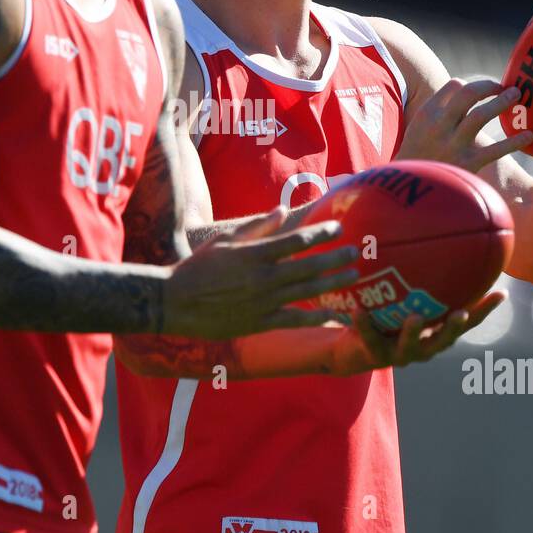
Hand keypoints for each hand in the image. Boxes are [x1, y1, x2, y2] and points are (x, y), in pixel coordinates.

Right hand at [161, 206, 360, 338]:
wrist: (175, 302)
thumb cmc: (199, 267)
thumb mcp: (225, 240)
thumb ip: (257, 226)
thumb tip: (283, 210)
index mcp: (255, 254)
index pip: (297, 241)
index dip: (321, 234)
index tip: (339, 227)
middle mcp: (264, 277)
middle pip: (309, 265)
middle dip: (335, 258)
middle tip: (357, 252)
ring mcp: (264, 301)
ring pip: (307, 291)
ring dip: (333, 283)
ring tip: (353, 276)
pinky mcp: (260, 322)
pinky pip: (295, 319)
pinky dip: (316, 317)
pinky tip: (333, 315)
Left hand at [327, 290, 505, 374]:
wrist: (353, 349)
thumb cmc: (384, 316)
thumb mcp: (401, 297)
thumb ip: (416, 276)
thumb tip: (429, 237)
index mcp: (434, 332)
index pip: (465, 322)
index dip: (484, 310)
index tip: (501, 292)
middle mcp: (422, 346)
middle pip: (444, 340)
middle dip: (454, 328)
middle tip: (460, 314)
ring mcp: (398, 353)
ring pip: (410, 346)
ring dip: (413, 333)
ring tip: (414, 318)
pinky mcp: (372, 353)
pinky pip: (368, 337)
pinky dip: (365, 324)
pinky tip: (359, 309)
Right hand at [395, 78, 532, 170]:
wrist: (411, 191)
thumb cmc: (418, 158)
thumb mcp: (418, 129)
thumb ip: (440, 113)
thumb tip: (467, 95)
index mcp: (427, 114)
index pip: (455, 85)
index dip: (473, 85)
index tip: (484, 91)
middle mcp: (439, 125)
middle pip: (469, 93)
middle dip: (490, 86)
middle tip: (506, 88)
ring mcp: (454, 144)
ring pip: (481, 115)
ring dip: (502, 102)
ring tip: (516, 96)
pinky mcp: (468, 164)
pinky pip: (496, 149)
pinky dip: (515, 141)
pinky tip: (529, 136)